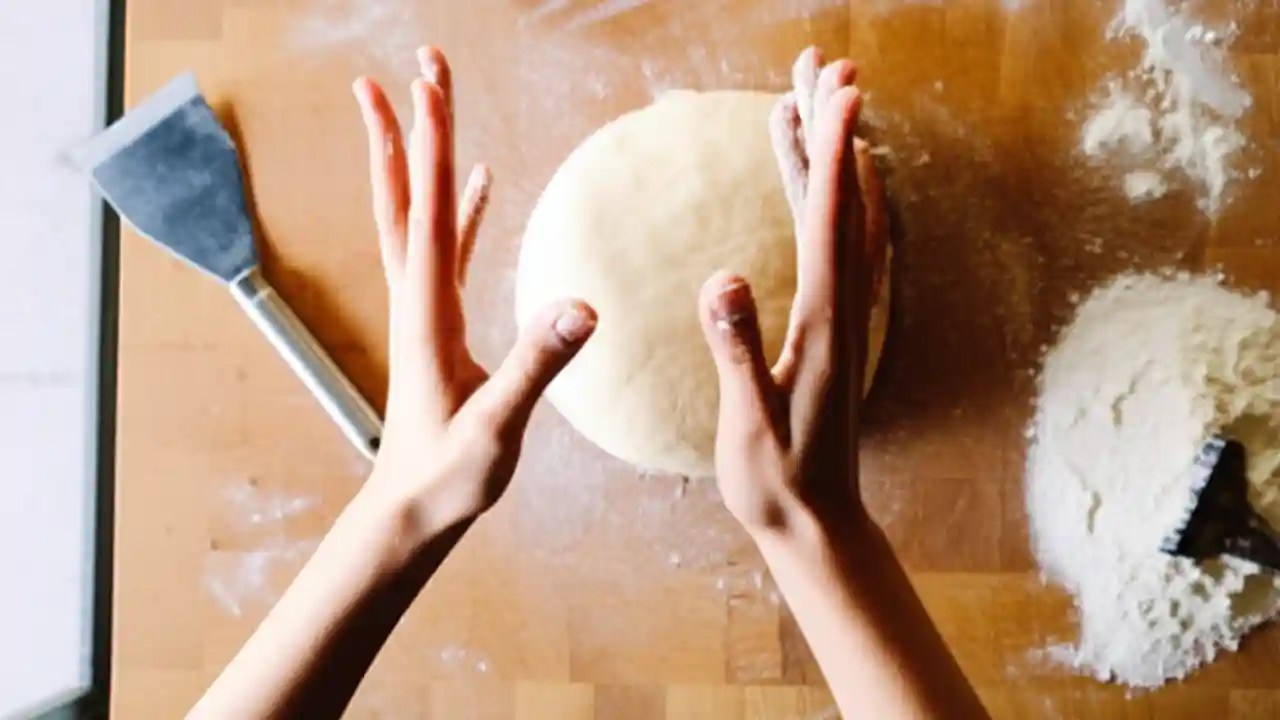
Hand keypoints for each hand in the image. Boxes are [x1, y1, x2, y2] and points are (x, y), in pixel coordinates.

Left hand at [353, 47, 596, 531]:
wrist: (412, 507)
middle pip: (408, 193)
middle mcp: (418, 296)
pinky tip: (478, 180)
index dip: (430, 145)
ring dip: (420, 154)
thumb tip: (583, 306)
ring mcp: (425, 305)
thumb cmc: (450, 473)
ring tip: (423, 100)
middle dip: (410, 126)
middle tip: (415, 67)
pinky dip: (456, 204)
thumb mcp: (498, 426)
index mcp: (428, 311)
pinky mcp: (440, 320)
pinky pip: (445, 245)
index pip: (428, 211)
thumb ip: (537, 366)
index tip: (428, 85)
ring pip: (415, 212)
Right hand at [699, 48, 887, 533]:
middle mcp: (842, 309)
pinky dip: (833, 198)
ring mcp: (841, 316)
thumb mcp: (748, 422)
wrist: (815, 521)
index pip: (830, 221)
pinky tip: (826, 178)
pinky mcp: (832, 328)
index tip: (836, 89)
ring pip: (842, 217)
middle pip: (844, 201)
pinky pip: (838, 246)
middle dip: (834, 128)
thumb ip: (737, 350)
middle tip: (823, 63)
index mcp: (823, 323)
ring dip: (830, 154)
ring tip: (808, 96)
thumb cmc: (777, 479)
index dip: (832, 151)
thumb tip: (721, 278)